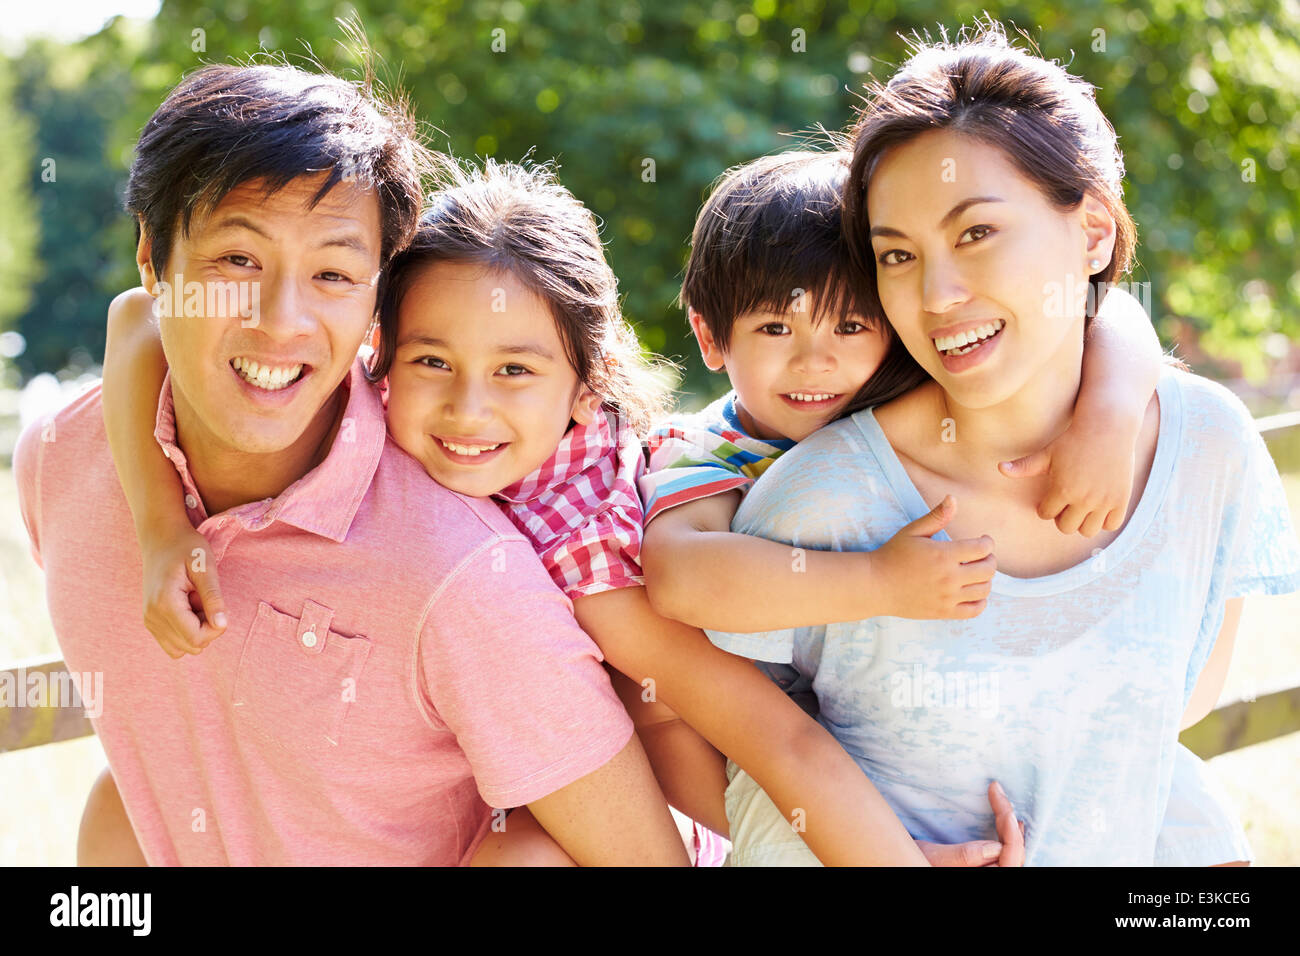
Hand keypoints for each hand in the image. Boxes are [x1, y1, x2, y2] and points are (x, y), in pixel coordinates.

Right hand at [140, 524, 227, 658]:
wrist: (161, 538)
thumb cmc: (187, 547)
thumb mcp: (205, 567)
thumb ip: (213, 597)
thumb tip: (222, 625)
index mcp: (165, 603)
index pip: (196, 638)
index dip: (216, 629)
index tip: (220, 607)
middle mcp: (152, 616)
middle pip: (191, 646)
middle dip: (207, 628)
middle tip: (206, 600)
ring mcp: (149, 620)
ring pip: (183, 648)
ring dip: (197, 630)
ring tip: (196, 603)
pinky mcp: (151, 621)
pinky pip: (174, 643)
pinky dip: (186, 631)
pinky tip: (189, 608)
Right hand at [869, 495, 995, 619]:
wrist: (876, 585)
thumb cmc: (893, 554)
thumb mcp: (913, 531)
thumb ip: (936, 516)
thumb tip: (953, 498)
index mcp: (943, 555)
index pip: (982, 548)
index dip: (987, 542)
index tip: (983, 540)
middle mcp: (949, 577)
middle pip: (988, 569)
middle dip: (990, 559)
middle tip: (982, 556)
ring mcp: (947, 597)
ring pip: (984, 590)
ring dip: (986, 579)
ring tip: (977, 573)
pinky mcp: (944, 612)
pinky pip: (975, 610)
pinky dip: (981, 601)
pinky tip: (973, 592)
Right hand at [914, 780, 1025, 866]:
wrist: (903, 863)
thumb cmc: (913, 862)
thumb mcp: (933, 858)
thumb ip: (964, 856)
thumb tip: (996, 847)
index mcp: (981, 876)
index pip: (1009, 855)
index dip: (1011, 832)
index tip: (1001, 802)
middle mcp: (990, 874)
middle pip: (1014, 853)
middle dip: (1011, 824)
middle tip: (1000, 794)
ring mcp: (987, 870)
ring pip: (1012, 855)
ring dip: (1012, 830)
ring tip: (1008, 809)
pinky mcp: (982, 866)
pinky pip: (1004, 855)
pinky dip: (1008, 837)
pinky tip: (1007, 825)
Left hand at [998, 418, 1135, 536]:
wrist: (1108, 427)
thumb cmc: (1073, 440)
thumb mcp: (1047, 454)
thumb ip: (1024, 466)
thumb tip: (999, 468)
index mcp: (1062, 490)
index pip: (1046, 514)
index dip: (1046, 506)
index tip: (1052, 495)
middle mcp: (1083, 499)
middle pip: (1065, 527)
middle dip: (1063, 516)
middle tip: (1067, 502)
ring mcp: (1104, 501)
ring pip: (1088, 531)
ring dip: (1083, 522)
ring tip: (1083, 507)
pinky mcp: (1121, 500)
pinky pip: (1111, 525)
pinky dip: (1105, 520)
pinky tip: (1100, 506)